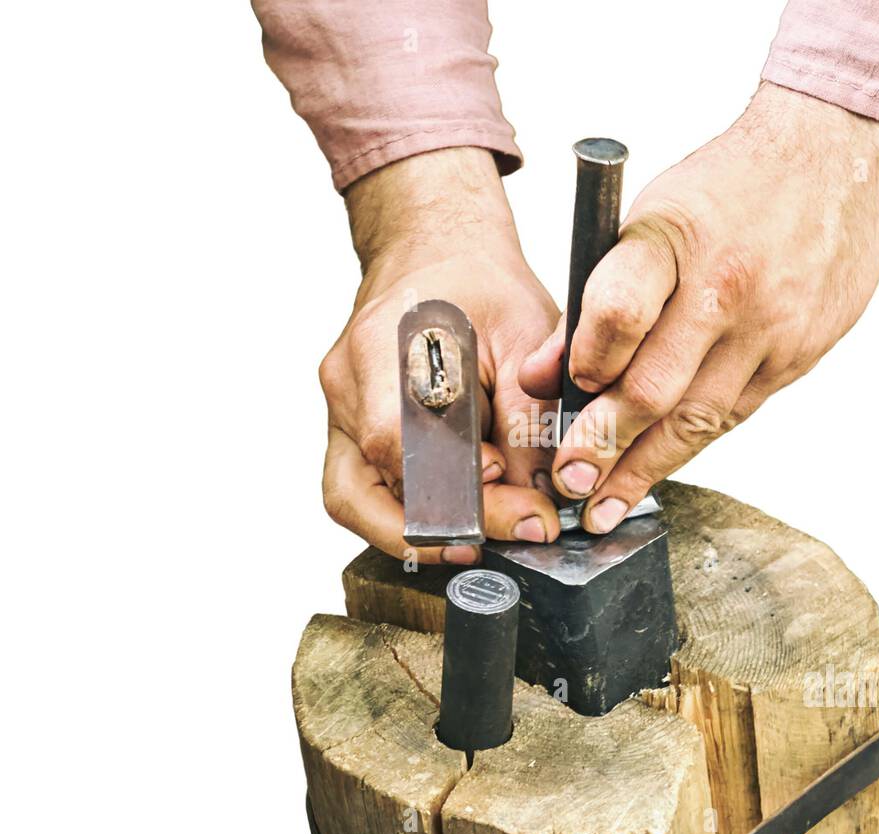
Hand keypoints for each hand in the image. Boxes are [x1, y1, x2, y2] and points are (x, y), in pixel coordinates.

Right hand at [322, 148, 561, 562]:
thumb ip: (531, 424)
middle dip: (444, 529)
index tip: (530, 516)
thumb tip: (540, 504)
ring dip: (418, 533)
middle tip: (516, 534)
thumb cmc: (484, 288)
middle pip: (370, 487)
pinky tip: (454, 517)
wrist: (436, 251)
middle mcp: (349, 380)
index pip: (412, 447)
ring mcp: (338, 407)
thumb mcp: (529, 340)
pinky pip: (360, 490)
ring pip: (353, 501)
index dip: (468, 495)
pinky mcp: (343, 426)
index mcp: (389, 345)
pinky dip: (405, 514)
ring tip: (483, 538)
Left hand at [519, 84, 878, 531]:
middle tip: (570, 483)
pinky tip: (659, 470)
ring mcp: (772, 328)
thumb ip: (594, 299)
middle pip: (656, 388)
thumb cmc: (731, 188)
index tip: (560, 392)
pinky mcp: (800, 355)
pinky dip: (692, 445)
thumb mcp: (649, 216)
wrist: (843, 158)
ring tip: (606, 505)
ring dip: (645, 470)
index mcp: (675, 236)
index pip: (618, 312)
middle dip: (604, 446)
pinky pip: (736, 414)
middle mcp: (726, 288)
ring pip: (699, 420)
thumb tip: (544, 375)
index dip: (583, 362)